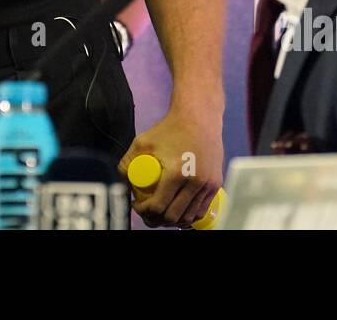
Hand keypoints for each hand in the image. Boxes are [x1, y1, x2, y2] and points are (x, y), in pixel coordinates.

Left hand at [118, 103, 223, 227]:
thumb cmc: (170, 128)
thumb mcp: (143, 141)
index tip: (137, 206)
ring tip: (161, 214)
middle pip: (173, 215)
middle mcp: (196, 182)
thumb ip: (127, 161)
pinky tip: (177, 212)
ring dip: (173, 220)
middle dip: (156, 219)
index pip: (159, 205)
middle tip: (147, 214)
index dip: (144, 211)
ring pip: (189, 217)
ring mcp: (208, 184)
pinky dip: (188, 216)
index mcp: (177, 173)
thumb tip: (120, 181)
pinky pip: (201, 210)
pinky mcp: (216, 184)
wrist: (199, 116)